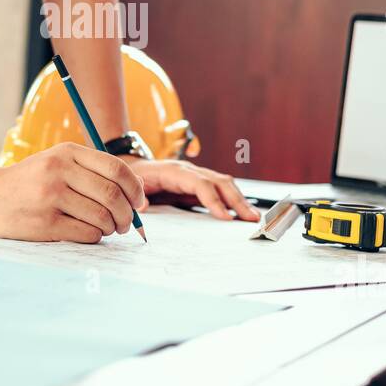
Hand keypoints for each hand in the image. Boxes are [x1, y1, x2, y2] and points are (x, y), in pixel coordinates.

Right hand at [0, 143, 147, 242]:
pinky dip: (95, 237)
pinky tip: (88, 233)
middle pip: (112, 195)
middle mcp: (59, 171)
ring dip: (112, 227)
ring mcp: (50, 197)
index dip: (135, 189)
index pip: (117, 170)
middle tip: (126, 223)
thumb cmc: (28, 181)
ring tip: (108, 228)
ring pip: (102, 217)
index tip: (139, 202)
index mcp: (67, 152)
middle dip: (127, 214)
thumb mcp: (57, 162)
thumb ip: (93, 171)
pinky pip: (86, 233)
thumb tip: (137, 193)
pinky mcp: (44, 223)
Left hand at [122, 156, 259, 221]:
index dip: (214, 200)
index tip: (226, 218)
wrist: (134, 167)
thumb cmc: (135, 178)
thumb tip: (141, 208)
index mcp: (174, 171)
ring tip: (253, 217)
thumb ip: (136, 196)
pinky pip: (221, 189)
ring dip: (240, 200)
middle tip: (250, 219)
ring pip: (224, 184)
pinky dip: (234, 200)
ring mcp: (197, 175)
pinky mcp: (200, 183)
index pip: (200, 184)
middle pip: (219, 182)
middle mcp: (190, 170)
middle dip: (237, 200)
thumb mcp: (131, 186)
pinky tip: (242, 213)